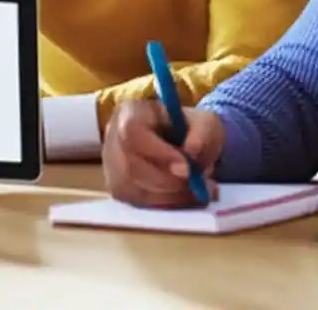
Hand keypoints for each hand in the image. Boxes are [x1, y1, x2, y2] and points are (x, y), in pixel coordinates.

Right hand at [101, 100, 224, 207]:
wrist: (186, 146)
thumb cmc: (191, 130)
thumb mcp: (205, 123)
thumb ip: (203, 133)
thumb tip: (191, 151)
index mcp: (130, 113)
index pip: (131, 133)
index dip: (158, 153)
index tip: (187, 168)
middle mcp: (112, 139)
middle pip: (131, 167)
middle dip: (169, 182)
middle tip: (200, 185)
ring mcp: (111, 166)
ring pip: (134, 190)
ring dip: (170, 196)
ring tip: (198, 191)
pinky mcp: (119, 189)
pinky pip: (138, 204)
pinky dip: (166, 205)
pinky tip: (183, 197)